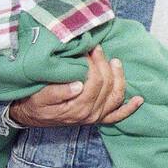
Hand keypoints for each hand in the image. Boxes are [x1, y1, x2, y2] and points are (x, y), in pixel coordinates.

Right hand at [8, 45, 142, 127]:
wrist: (29, 115)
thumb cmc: (33, 102)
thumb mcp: (39, 96)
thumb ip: (57, 92)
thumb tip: (78, 85)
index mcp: (77, 108)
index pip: (95, 81)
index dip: (94, 64)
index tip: (88, 50)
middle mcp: (90, 114)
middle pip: (107, 86)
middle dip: (103, 64)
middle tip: (96, 49)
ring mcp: (96, 117)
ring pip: (116, 97)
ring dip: (119, 78)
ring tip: (115, 61)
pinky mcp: (97, 118)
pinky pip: (117, 116)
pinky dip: (129, 108)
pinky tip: (139, 99)